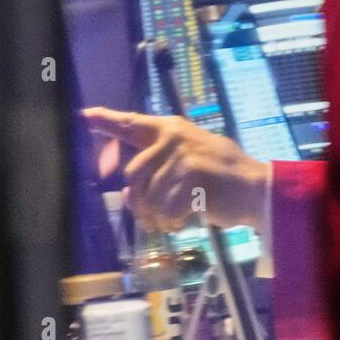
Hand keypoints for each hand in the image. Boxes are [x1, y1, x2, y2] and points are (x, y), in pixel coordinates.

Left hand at [82, 107, 269, 232]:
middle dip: (140, 203)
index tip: (83, 117)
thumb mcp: (192, 160)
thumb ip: (159, 170)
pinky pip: (165, 209)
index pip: (133, 124)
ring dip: (158, 216)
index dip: (106, 121)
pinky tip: (187, 219)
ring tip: (176, 218)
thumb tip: (130, 195)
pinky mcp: (191, 177)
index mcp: (173, 129)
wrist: (257, 189)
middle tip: (155, 217)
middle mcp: (175, 138)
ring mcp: (183, 156)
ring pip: (148, 196)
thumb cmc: (224, 177)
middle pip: (133, 175)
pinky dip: (172, 221)